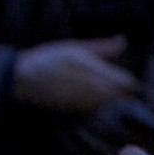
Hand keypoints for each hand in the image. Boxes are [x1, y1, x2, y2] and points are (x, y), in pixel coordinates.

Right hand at [11, 36, 135, 113]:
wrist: (26, 80)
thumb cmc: (50, 60)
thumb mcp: (75, 48)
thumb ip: (103, 47)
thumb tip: (123, 40)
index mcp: (96, 69)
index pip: (127, 81)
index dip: (124, 79)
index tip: (119, 76)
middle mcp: (96, 89)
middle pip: (121, 95)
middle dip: (119, 90)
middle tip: (107, 84)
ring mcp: (90, 103)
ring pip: (111, 104)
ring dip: (109, 99)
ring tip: (93, 91)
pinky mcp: (82, 114)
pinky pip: (98, 112)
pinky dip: (97, 107)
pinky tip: (84, 99)